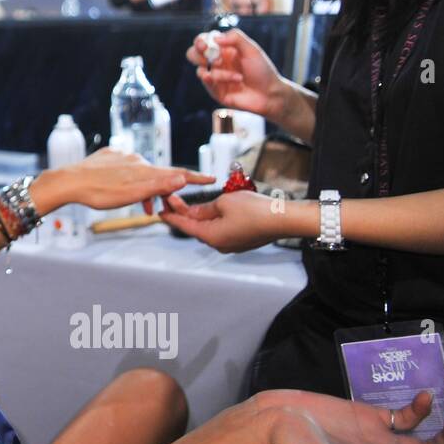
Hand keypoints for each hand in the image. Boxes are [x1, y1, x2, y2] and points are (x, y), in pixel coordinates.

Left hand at [42, 148, 213, 213]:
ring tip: (143, 207)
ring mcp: (122, 156)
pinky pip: (126, 168)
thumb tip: (181, 178)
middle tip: (162, 209)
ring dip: (146, 189)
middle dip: (163, 192)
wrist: (69, 182)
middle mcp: (136, 159)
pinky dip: (130, 180)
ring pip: (141, 173)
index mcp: (144, 170)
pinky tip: (122, 189)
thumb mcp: (131, 194)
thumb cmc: (99, 193)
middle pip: (158, 175)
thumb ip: (157, 186)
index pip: (175, 174)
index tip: (211, 178)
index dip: (194, 178)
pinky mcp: (108, 157)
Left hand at [158, 189, 291, 252]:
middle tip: (172, 198)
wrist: (284, 219)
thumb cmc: (254, 210)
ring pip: (208, 228)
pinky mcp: (240, 242)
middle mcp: (218, 244)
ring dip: (199, 216)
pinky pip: (221, 230)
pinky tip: (211, 209)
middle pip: (195, 227)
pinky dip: (213, 220)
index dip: (170, 216)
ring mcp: (230, 245)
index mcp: (211, 236)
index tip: (159, 210)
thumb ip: (204, 208)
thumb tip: (193, 211)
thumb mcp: (224, 202)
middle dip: (184, 213)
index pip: (184, 225)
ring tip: (189, 203)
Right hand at [185, 27, 283, 118]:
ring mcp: (215, 78)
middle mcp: (216, 62)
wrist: (270, 94)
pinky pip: (207, 85)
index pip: (203, 41)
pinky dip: (217, 82)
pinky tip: (231, 82)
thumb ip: (236, 38)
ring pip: (201, 71)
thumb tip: (215, 38)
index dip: (199, 41)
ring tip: (238, 77)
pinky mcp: (215, 92)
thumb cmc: (263, 71)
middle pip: (193, 55)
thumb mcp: (252, 50)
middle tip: (206, 59)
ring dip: (219, 73)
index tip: (204, 45)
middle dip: (196, 55)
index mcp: (223, 50)